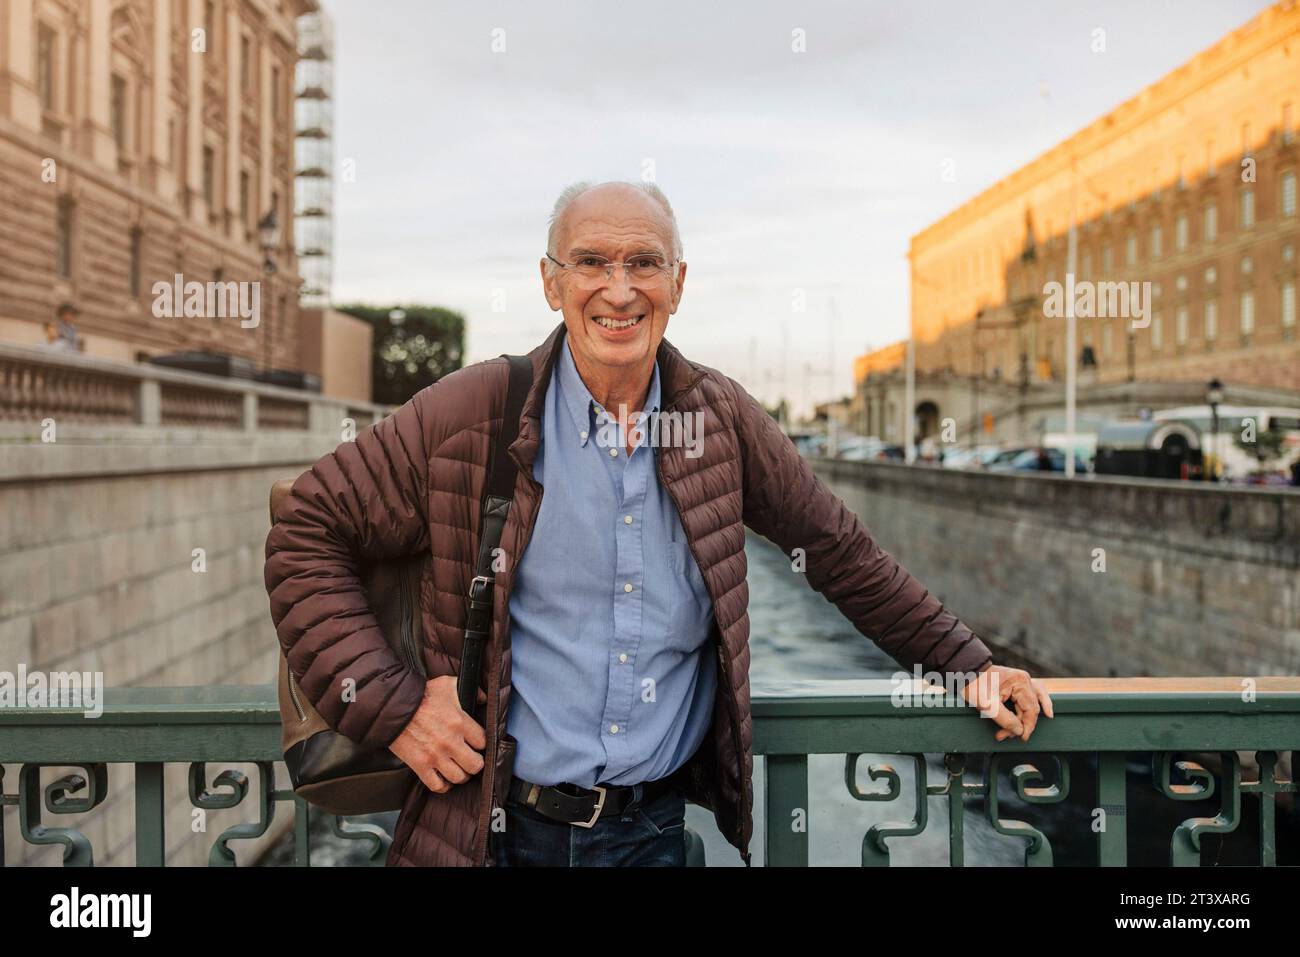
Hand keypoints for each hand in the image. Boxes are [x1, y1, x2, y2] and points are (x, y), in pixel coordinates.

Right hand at [388, 675, 487, 792]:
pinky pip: (438, 785)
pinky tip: (444, 778)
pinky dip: (443, 785)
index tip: (477, 744)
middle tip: (471, 759)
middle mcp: (450, 742)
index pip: (484, 742)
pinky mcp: (420, 765)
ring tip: (459, 769)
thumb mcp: (448, 684)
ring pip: (459, 778)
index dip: (482, 744)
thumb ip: (470, 690)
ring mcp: (435, 756)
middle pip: (476, 765)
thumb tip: (483, 698)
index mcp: (460, 722)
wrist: (392, 706)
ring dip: (461, 775)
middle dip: (475, 763)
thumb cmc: (420, 695)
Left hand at [959, 664, 1053, 742]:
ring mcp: (1021, 681)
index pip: (1031, 710)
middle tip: (1006, 735)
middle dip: (1021, 724)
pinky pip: (1032, 696)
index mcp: (1020, 682)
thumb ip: (1006, 719)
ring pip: (1033, 703)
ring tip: (1025, 731)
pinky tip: (1046, 713)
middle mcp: (1024, 680)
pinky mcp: (1016, 683)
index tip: (1020, 737)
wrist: (963, 672)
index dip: (1027, 726)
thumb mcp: (987, 705)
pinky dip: (1035, 706)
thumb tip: (1020, 731)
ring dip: (1026, 719)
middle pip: (1031, 708)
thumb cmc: (974, 685)